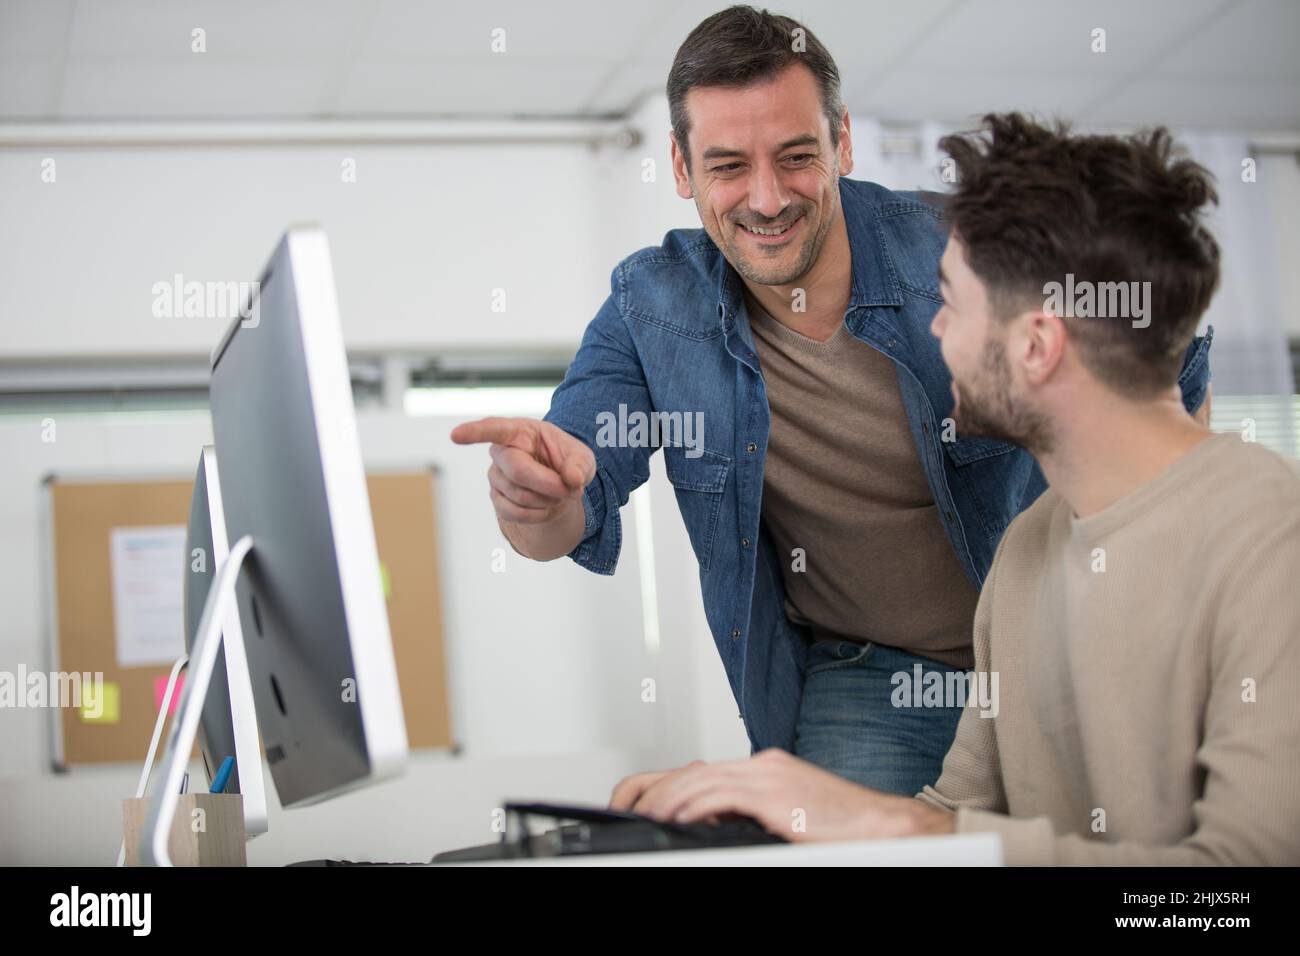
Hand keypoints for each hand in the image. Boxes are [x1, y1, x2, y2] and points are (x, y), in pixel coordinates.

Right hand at [450, 416, 595, 525]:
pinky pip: (516, 513)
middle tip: (572, 488)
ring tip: (559, 493)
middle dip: (548, 484)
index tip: (455, 435)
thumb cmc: (566, 461)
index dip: (474, 432)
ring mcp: (495, 476)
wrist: (559, 484)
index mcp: (519, 431)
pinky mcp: (497, 498)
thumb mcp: (582, 457)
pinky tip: (548, 506)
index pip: (494, 428)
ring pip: (521, 497)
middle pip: (518, 472)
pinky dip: (540, 514)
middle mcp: (501, 452)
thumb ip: (579, 465)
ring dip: (549, 500)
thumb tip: (572, 479)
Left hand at [628, 748, 955, 842]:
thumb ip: (752, 812)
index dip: (667, 785)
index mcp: (764, 767)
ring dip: (668, 800)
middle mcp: (762, 765)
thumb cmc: (842, 825)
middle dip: (656, 790)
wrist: (884, 826)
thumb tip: (715, 822)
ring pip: (701, 780)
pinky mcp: (777, 796)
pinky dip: (695, 806)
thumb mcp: (787, 814)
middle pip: (693, 771)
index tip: (643, 803)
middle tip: (631, 810)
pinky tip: (679, 819)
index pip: (702, 770)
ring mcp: (770, 777)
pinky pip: (724, 796)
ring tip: (646, 817)